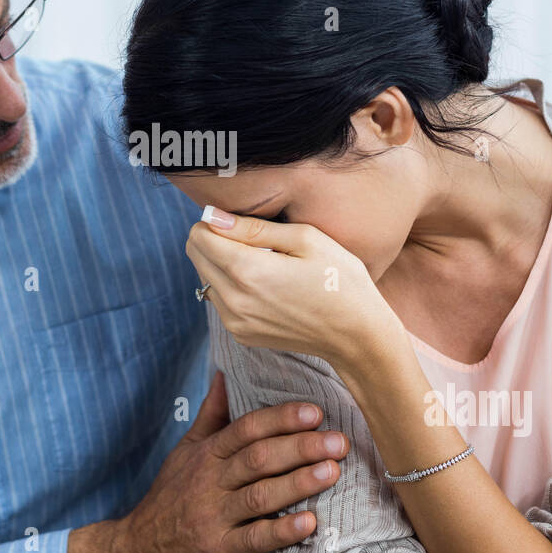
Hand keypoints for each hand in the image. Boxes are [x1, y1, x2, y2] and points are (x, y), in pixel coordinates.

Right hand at [92, 370, 349, 552]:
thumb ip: (210, 416)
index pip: (246, 429)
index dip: (281, 419)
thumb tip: (223, 375)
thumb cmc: (170, 499)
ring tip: (332, 472)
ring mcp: (215, 515)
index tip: (314, 412)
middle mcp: (210, 481)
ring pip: (261, 494)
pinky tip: (309, 522)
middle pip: (259, 457)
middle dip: (301, 447)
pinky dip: (283, 530)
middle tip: (339, 441)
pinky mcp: (220, 549)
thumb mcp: (184, 453)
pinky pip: (255, 538)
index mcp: (206, 454)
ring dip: (299, 482)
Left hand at [186, 206, 399, 365]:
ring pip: (204, 277)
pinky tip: (264, 285)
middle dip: (214, 239)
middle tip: (251, 238)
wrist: (357, 335)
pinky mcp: (241, 334)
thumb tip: (213, 217)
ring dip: (222, 264)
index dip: (215, 221)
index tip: (241, 222)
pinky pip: (219, 300)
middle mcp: (233, 300)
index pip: (199, 235)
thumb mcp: (305, 239)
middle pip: (195, 255)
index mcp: (247, 271)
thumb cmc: (340, 280)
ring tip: (262, 262)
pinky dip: (232, 287)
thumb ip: (253, 227)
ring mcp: (235, 322)